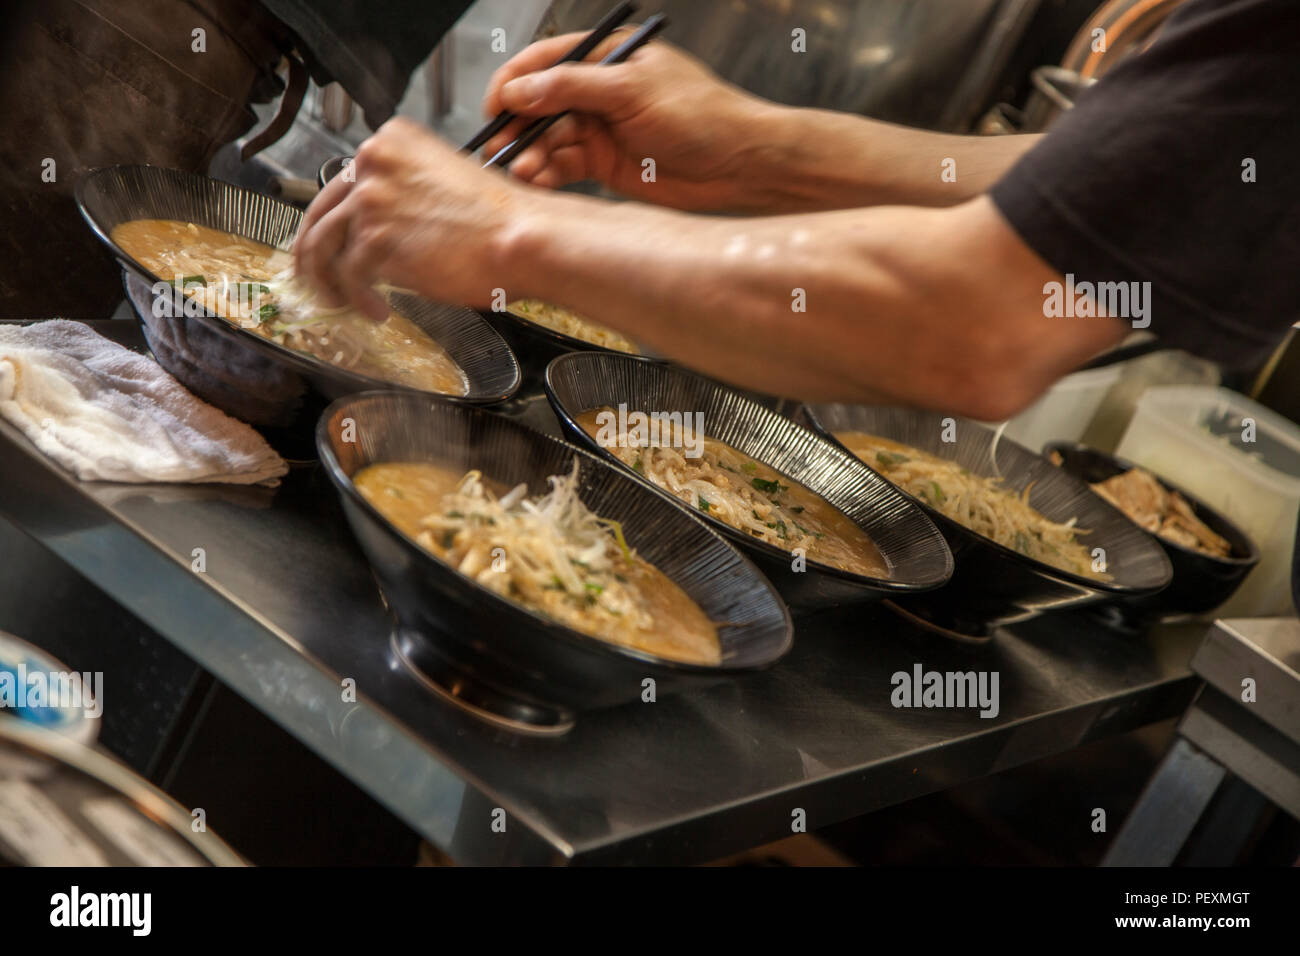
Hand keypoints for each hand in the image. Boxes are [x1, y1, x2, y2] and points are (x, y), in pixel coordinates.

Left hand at [294, 118, 529, 318]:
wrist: (524, 238)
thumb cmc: (502, 222)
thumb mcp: (444, 185)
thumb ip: (403, 197)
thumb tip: (379, 234)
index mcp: (393, 140)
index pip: (343, 181)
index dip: (332, 219)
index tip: (329, 241)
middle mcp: (374, 161)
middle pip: (321, 211)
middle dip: (312, 252)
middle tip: (315, 276)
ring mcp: (371, 199)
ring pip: (323, 245)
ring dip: (329, 281)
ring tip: (341, 300)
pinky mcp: (375, 239)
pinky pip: (349, 276)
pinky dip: (359, 299)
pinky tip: (377, 310)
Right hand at [481, 32, 769, 209]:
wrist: (739, 165)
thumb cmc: (703, 115)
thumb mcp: (632, 90)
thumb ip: (573, 87)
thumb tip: (521, 89)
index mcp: (607, 58)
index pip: (545, 61)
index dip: (514, 82)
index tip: (494, 106)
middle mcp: (599, 91)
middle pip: (540, 104)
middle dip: (516, 125)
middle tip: (498, 147)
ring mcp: (601, 129)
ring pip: (549, 139)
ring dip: (530, 154)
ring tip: (521, 170)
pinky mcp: (604, 164)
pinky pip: (563, 166)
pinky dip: (547, 174)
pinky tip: (537, 180)